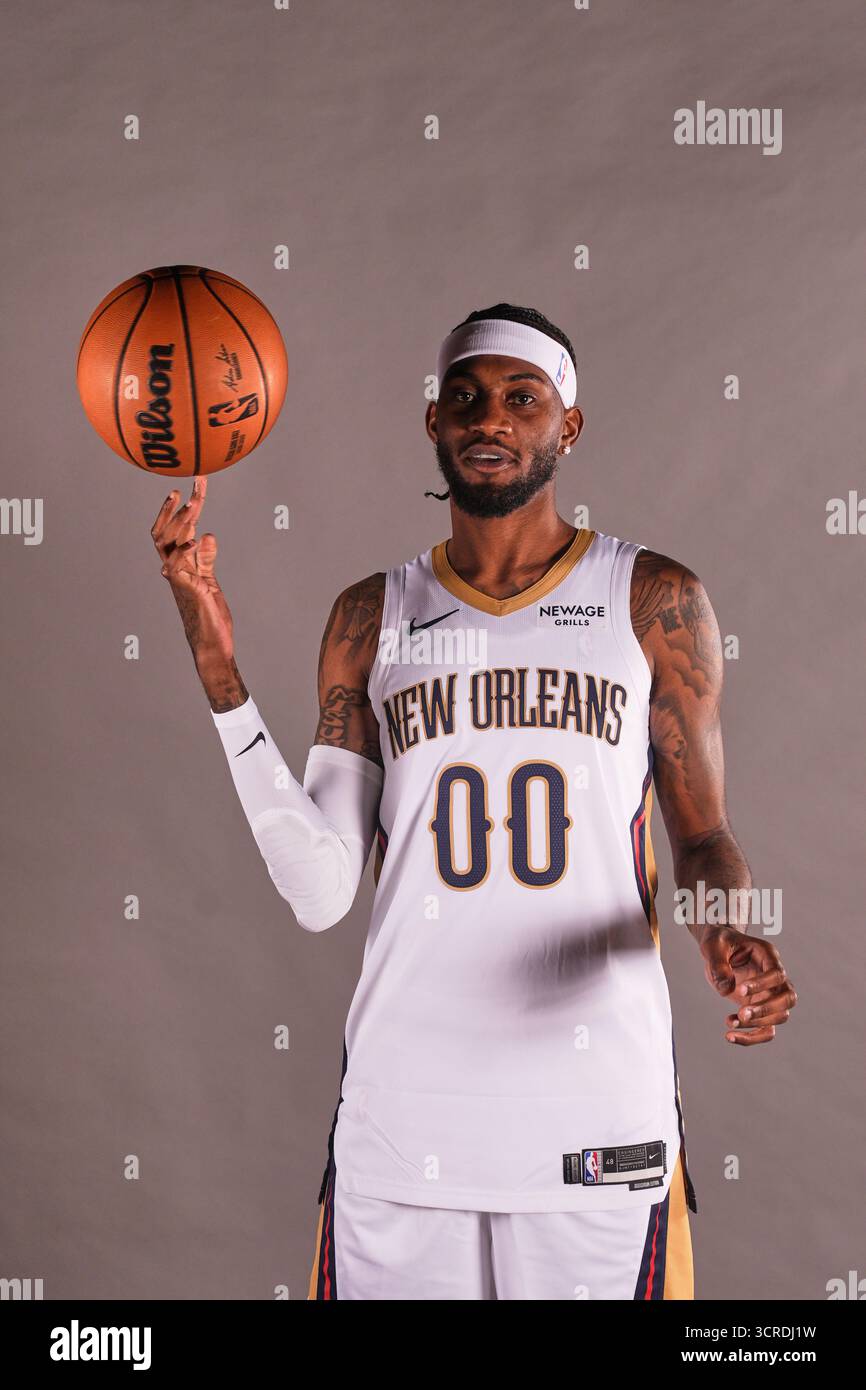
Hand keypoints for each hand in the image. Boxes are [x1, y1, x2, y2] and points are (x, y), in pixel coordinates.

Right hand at [151, 478, 234, 669]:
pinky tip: (198, 540)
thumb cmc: (210, 615)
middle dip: (170, 510)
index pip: (178, 531)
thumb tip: (208, 534)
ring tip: (191, 505)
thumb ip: (207, 559)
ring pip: (168, 545)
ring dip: (179, 523)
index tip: (194, 484)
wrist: (213, 646)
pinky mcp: (187, 591)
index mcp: (182, 565)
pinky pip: (179, 567)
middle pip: (163, 533)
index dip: (184, 507)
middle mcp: (175, 570)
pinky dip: (187, 552)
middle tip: (180, 490)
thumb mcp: (210, 581)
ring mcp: (179, 580)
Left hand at [700, 927, 797, 1045]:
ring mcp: (770, 994)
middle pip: (788, 998)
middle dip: (766, 1010)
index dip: (762, 984)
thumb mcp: (713, 946)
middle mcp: (774, 976)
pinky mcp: (760, 1008)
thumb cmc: (718, 943)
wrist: (718, 950)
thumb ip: (717, 965)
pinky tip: (729, 1035)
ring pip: (780, 1016)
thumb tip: (726, 990)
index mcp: (767, 955)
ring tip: (730, 1023)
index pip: (777, 974)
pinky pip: (766, 1029)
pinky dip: (751, 1037)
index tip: (740, 989)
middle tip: (741, 1014)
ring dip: (758, 1025)